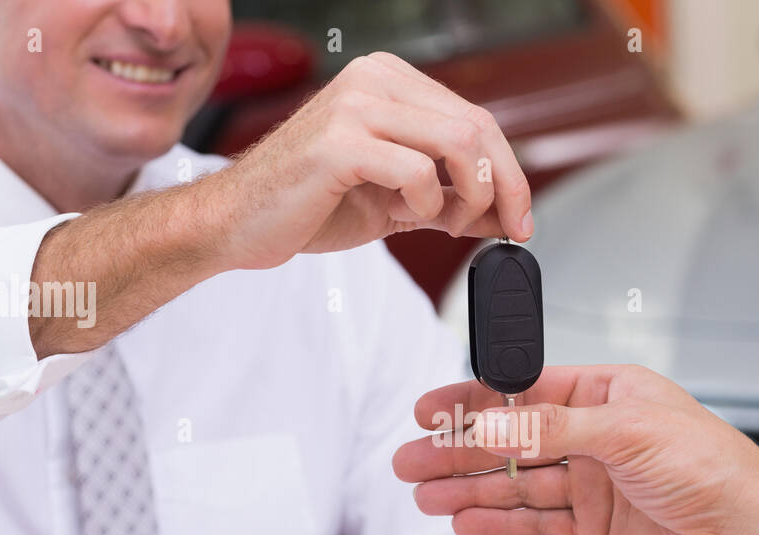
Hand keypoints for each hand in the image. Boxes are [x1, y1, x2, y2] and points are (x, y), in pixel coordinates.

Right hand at [206, 52, 532, 270]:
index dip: (510, 172)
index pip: (477, 118)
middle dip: (504, 187)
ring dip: (469, 196)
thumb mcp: (396, 200)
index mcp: (388, 81)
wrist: (238, 222)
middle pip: (478, 127)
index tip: (520, 217)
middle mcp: (374, 79)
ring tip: (447, 223)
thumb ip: (450, 200)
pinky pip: (417, 172)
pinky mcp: (339, 142)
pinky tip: (401, 214)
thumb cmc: (309, 205)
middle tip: (505, 229)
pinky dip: (426, 205)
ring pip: (458, 143)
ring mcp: (355, 105)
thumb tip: (507, 216)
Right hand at [392, 365, 758, 534]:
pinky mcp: (596, 530)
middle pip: (511, 442)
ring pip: (517, 486)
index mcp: (608, 395)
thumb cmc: (710, 469)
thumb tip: (488, 426)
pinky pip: (537, 526)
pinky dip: (500, 526)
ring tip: (424, 498)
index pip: (524, 392)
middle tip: (410, 462)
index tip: (429, 412)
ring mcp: (594, 485)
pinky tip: (465, 524)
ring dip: (470, 491)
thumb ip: (550, 429)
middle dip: (458, 452)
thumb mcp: (626, 431)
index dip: (474, 403)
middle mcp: (597, 437)